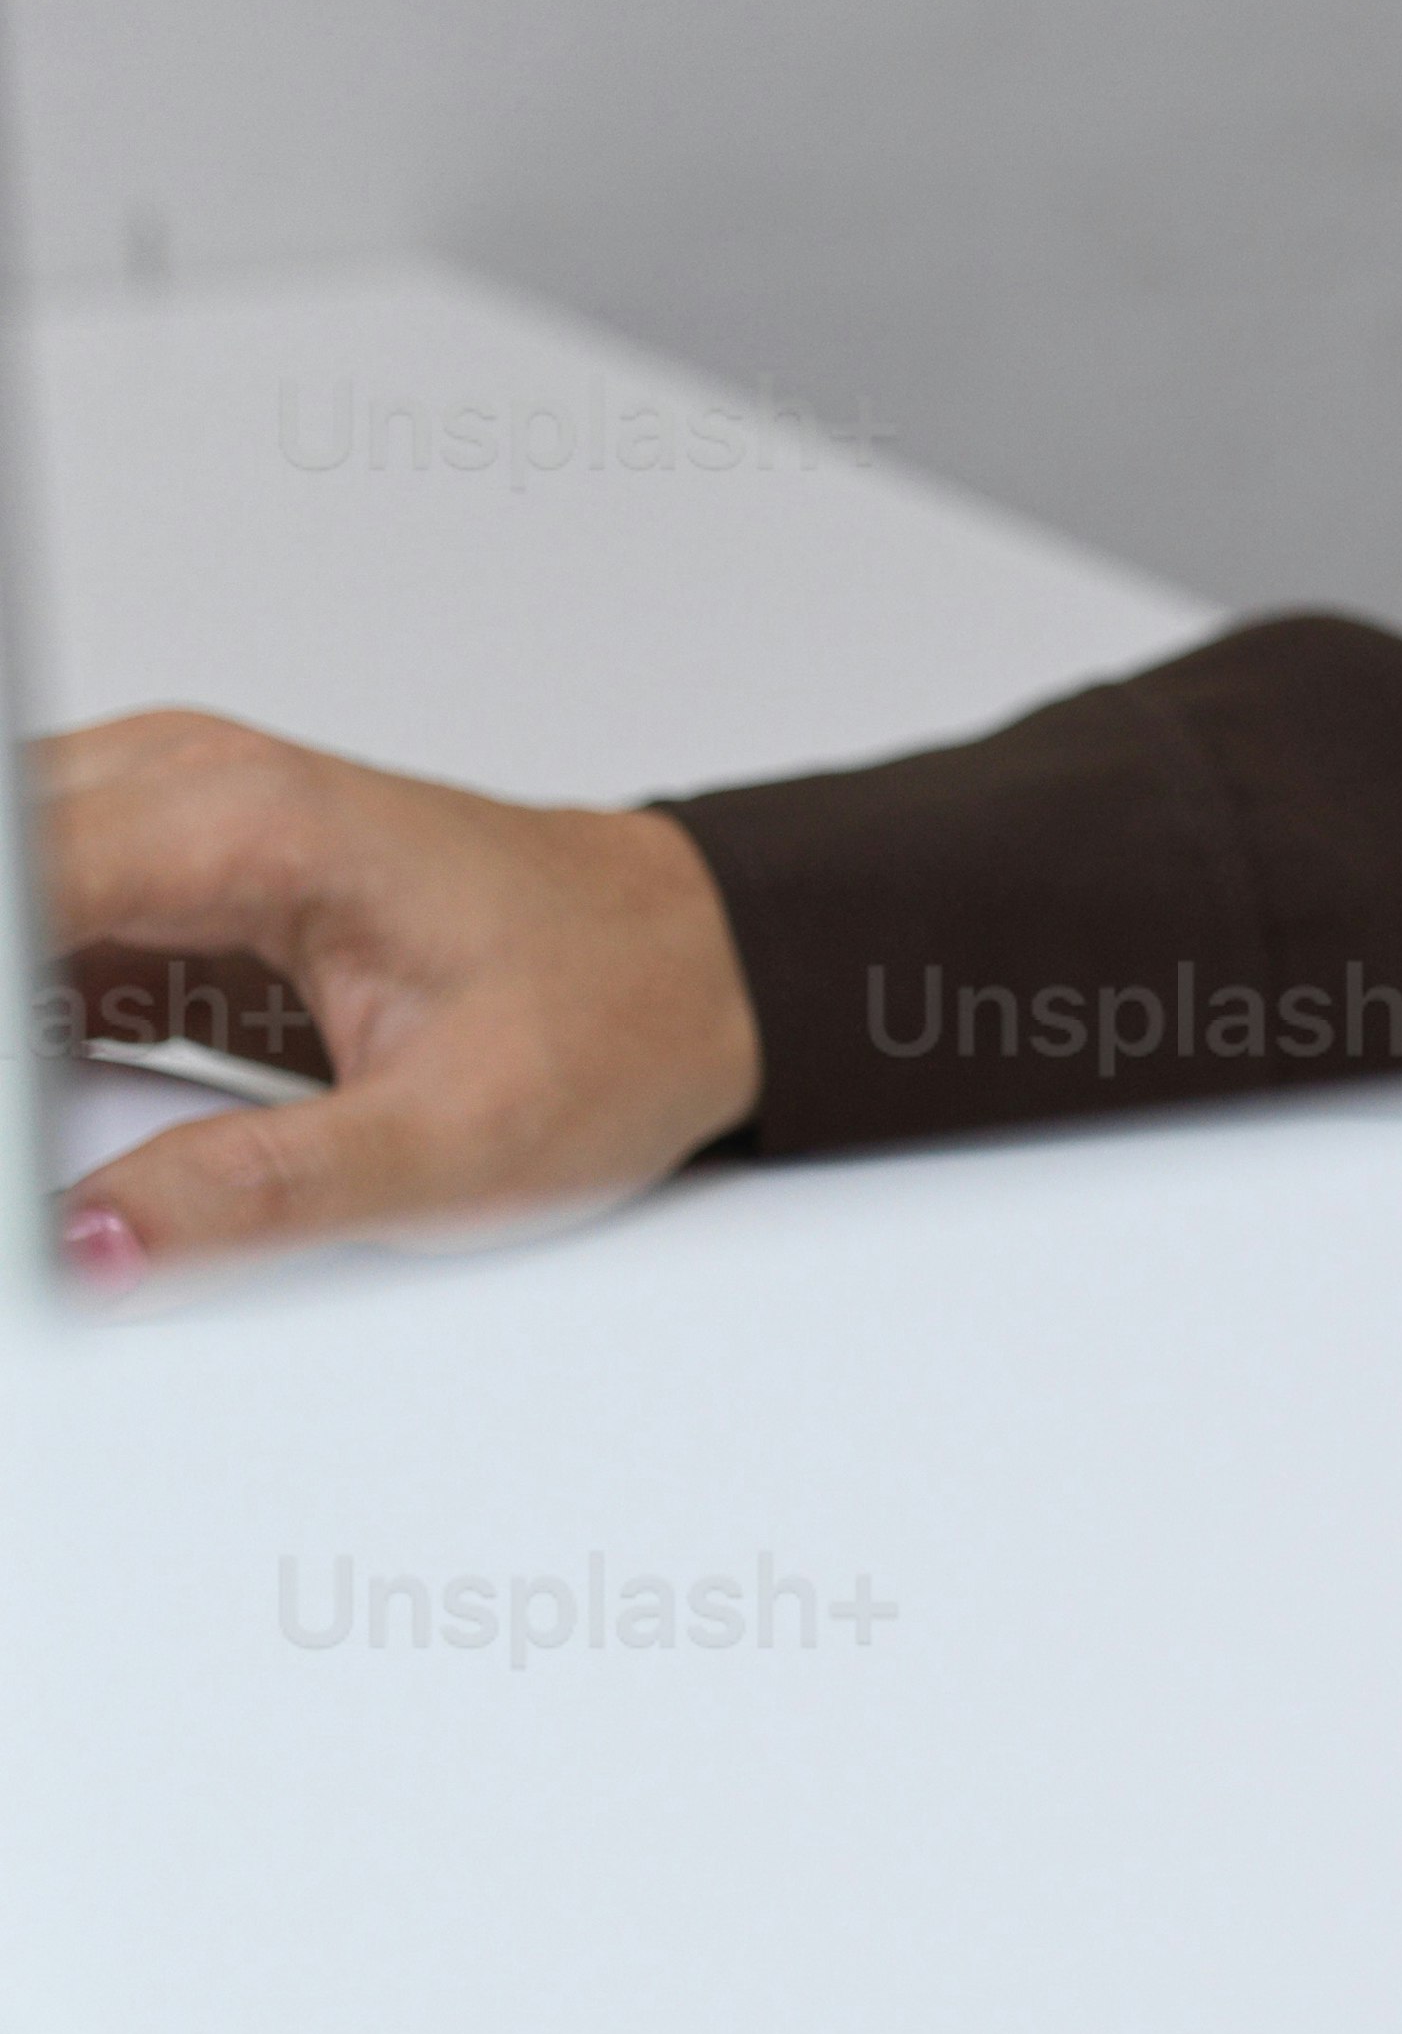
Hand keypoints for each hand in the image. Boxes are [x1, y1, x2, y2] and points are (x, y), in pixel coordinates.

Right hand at [25, 714, 763, 1277]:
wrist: (701, 967)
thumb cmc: (613, 1014)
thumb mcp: (451, 1142)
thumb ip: (254, 1196)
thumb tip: (89, 1244)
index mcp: (252, 824)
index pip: (18, 884)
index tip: (19, 1157)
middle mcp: (198, 789)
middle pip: (3, 875)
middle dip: (2, 1018)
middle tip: (35, 1169)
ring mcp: (179, 825)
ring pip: (17, 898)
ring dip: (16, 1019)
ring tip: (56, 1140)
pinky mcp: (174, 886)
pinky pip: (39, 933)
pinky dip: (25, 1019)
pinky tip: (56, 1122)